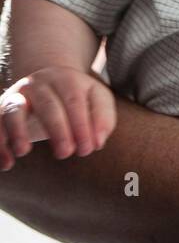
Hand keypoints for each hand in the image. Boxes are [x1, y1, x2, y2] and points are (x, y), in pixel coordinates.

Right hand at [0, 66, 116, 169]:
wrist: (45, 83)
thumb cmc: (76, 99)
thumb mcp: (95, 100)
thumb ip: (103, 118)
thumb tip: (98, 142)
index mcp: (66, 79)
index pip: (74, 100)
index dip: (82, 125)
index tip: (88, 149)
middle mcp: (39, 84)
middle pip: (48, 105)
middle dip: (58, 129)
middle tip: (66, 153)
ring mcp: (17, 96)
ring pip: (14, 110)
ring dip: (18, 131)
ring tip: (24, 152)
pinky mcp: (1, 110)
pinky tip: (7, 164)